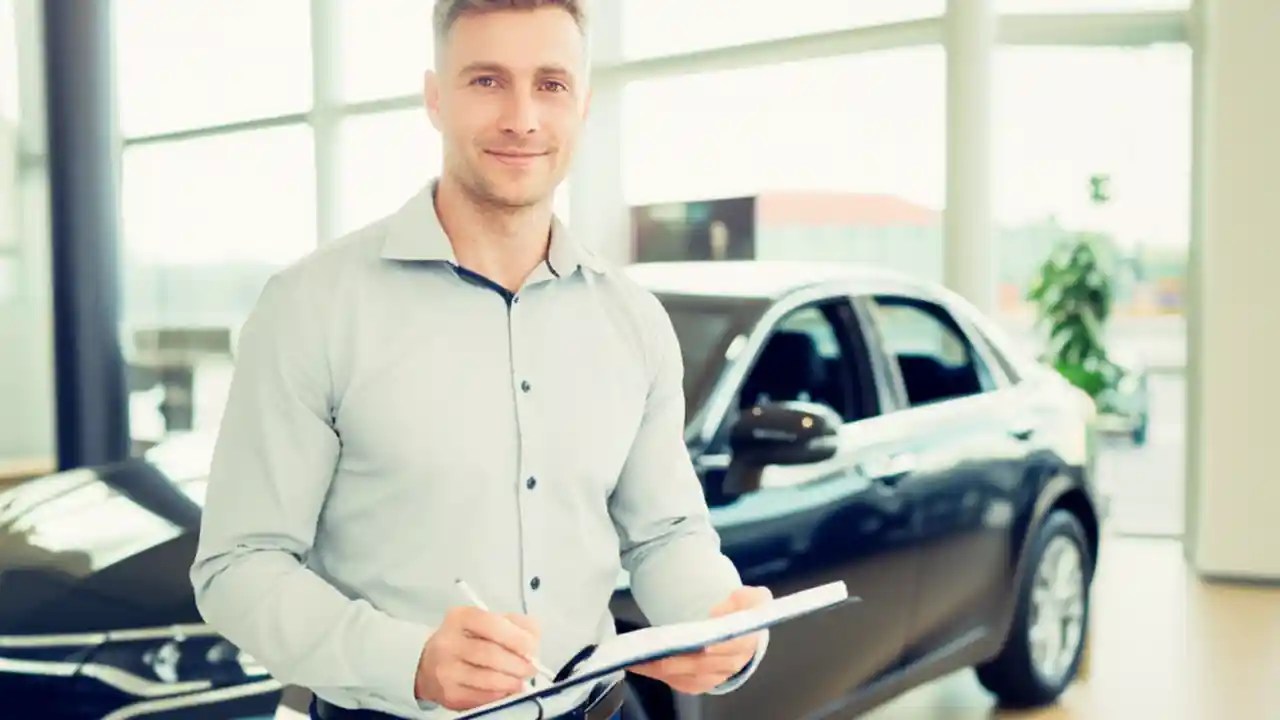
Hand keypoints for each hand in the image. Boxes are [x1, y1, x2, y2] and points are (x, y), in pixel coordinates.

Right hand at [414, 607, 540, 710]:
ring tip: (521, 680)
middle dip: (518, 663)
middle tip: (531, 667)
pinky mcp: (449, 694)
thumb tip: (533, 640)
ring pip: (488, 679)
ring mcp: (446, 670)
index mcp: (460, 617)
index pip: (491, 624)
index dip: (516, 637)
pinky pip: (483, 697)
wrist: (430, 664)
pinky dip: (501, 694)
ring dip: (512, 681)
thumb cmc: (468, 640)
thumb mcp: (487, 622)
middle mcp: (448, 642)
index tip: (532, 647)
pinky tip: (506, 689)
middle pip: (491, 654)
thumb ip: (515, 625)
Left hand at [627, 586, 771, 694]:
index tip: (702, 646)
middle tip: (654, 651)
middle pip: (702, 665)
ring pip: (687, 677)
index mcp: (746, 643)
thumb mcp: (752, 598)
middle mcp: (732, 665)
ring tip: (639, 658)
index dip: (717, 647)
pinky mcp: (700, 683)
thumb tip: (718, 612)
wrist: (742, 634)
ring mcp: (715, 677)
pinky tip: (643, 665)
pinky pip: (680, 682)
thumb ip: (742, 599)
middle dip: (677, 659)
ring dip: (662, 669)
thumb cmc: (744, 614)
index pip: (731, 647)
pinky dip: (661, 675)